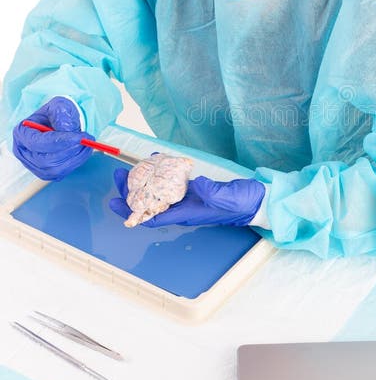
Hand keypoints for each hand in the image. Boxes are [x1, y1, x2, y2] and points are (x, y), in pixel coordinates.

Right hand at [12, 97, 94, 180]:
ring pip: (54, 169)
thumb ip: (61, 116)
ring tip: (87, 144)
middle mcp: (24, 152)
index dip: (59, 142)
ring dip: (74, 158)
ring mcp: (33, 164)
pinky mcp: (46, 172)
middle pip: (44, 160)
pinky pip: (61, 173)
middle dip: (68, 151)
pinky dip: (75, 163)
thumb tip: (67, 131)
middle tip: (86, 141)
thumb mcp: (59, 106)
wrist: (62, 123)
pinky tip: (82, 152)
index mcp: (22, 133)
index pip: (37, 143)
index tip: (79, 137)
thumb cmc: (58, 115)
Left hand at [109, 168, 265, 227]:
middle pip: (150, 204)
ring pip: (158, 193)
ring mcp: (189, 199)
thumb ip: (212, 192)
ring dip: (143, 183)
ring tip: (131, 169)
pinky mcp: (195, 190)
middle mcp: (184, 208)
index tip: (114, 202)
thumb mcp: (228, 197)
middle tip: (118, 176)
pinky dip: (160, 175)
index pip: (153, 216)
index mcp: (188, 213)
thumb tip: (195, 183)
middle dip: (131, 192)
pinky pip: (171, 184)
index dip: (132, 212)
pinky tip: (156, 163)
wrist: (257, 202)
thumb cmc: (243, 203)